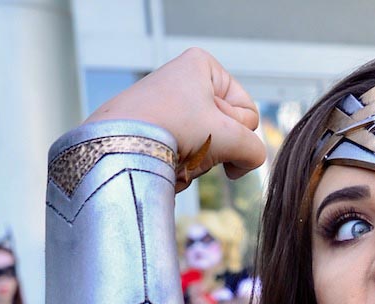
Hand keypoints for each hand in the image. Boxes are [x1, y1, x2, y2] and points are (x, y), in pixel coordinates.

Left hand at [86, 49, 265, 189]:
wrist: (120, 146)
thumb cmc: (172, 128)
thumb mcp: (228, 136)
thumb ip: (254, 149)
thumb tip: (252, 160)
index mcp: (204, 67)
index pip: (247, 111)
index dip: (239, 132)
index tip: (218, 137)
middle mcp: (186, 81)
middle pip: (228, 130)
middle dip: (217, 147)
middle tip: (194, 146)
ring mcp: (171, 108)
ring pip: (209, 147)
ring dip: (200, 161)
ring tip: (177, 155)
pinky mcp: (157, 131)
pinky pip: (186, 156)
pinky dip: (182, 166)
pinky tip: (166, 164)